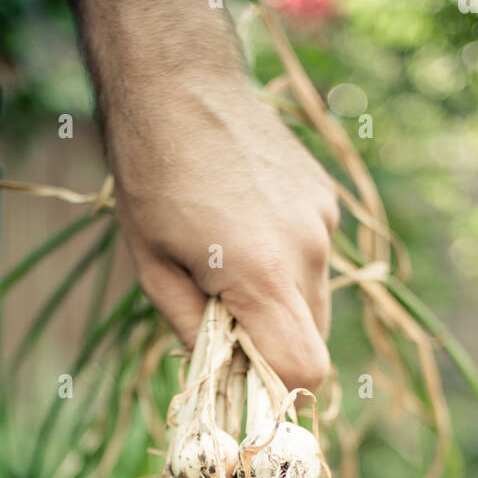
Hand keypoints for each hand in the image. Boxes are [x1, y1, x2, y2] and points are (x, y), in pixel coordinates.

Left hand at [108, 73, 339, 391]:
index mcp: (263, 275)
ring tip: (229, 268)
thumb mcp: (153, 269)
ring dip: (281, 308)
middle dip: (275, 351)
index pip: (304, 371)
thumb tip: (222, 379)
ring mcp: (322, 223)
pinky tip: (246, 230)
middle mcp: (307, 251)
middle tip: (225, 330)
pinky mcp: (326, 201)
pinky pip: (314, 260)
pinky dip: (288, 267)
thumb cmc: (152, 177)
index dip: (278, 395)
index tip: (244, 391)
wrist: (178, 82)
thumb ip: (195, 333)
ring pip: (316, 302)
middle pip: (313, 342)